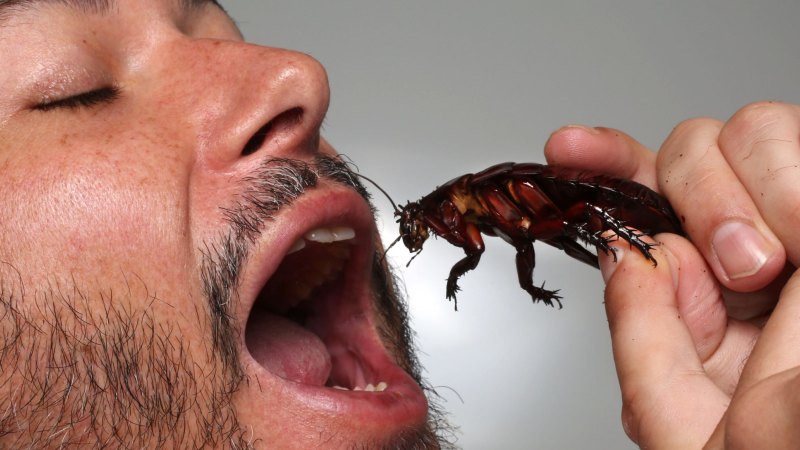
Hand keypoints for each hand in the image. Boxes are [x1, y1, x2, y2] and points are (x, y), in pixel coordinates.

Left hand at [545, 102, 799, 447]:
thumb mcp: (676, 414)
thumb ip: (639, 336)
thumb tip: (623, 253)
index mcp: (687, 287)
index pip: (635, 198)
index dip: (599, 161)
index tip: (568, 150)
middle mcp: (738, 243)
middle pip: (692, 148)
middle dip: (703, 194)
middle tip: (742, 268)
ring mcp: (788, 219)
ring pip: (756, 131)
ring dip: (768, 193)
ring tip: (784, 267)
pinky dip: (795, 189)